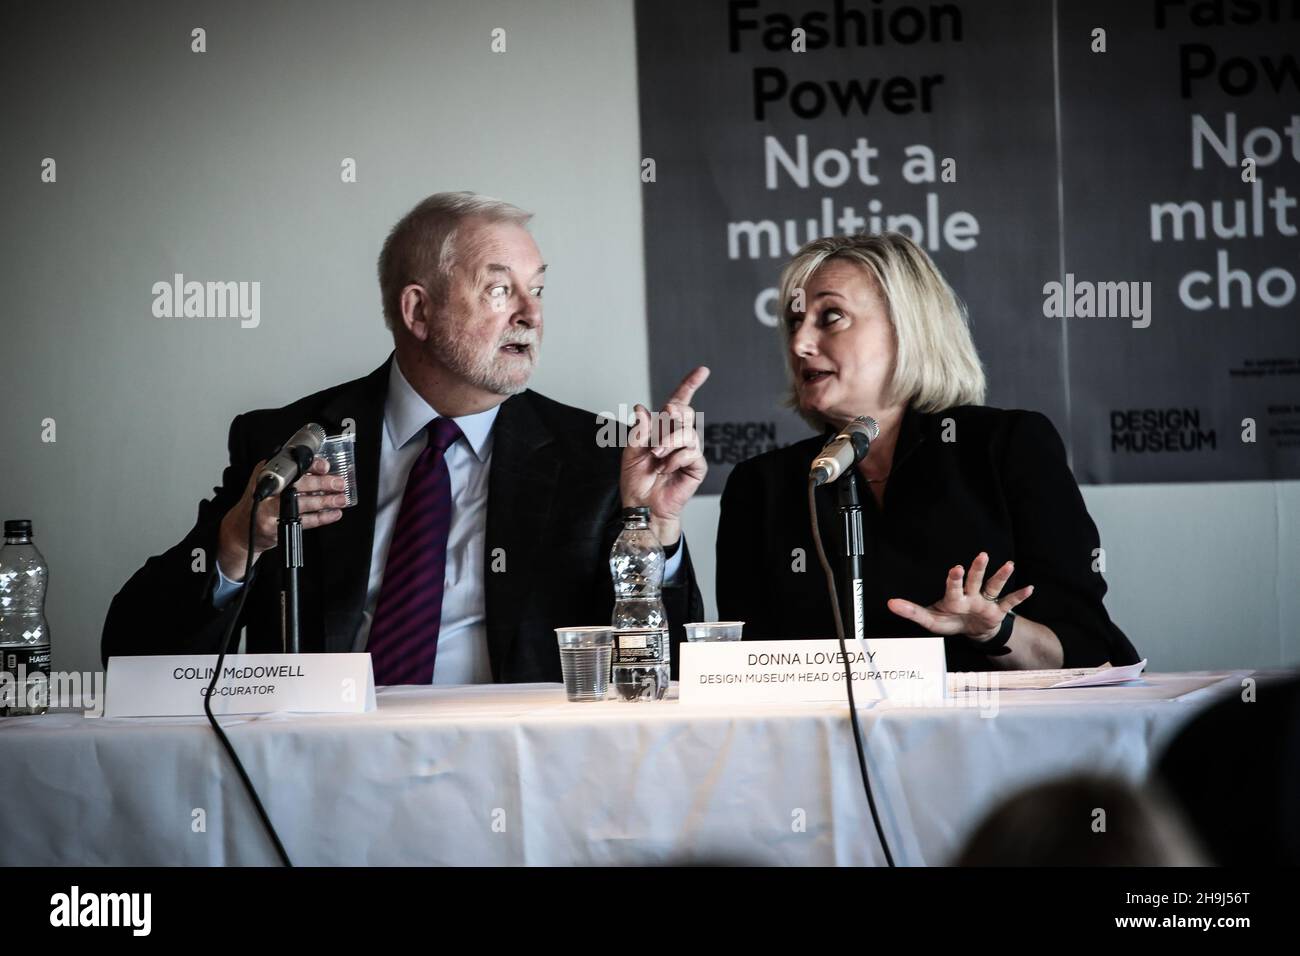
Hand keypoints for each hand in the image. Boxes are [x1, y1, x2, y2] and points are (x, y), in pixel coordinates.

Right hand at [216, 457, 347, 579]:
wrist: (241, 529)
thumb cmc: (261, 502)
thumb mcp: (269, 482)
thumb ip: (290, 474)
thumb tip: (321, 466)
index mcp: (265, 474)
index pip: (289, 466)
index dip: (309, 466)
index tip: (325, 466)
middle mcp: (265, 491)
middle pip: (297, 485)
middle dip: (321, 484)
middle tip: (339, 483)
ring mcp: (268, 511)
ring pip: (301, 505)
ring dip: (325, 501)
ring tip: (341, 499)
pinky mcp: (274, 528)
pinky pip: (303, 522)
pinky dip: (321, 518)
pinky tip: (334, 513)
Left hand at [619, 366, 709, 545]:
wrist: (642, 505)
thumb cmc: (636, 480)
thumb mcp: (630, 451)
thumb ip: (639, 430)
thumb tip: (641, 408)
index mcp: (662, 429)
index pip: (679, 403)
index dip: (690, 385)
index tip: (702, 370)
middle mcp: (677, 437)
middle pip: (685, 412)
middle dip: (676, 410)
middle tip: (667, 414)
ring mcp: (688, 451)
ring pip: (687, 432)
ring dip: (668, 441)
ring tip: (656, 456)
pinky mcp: (696, 466)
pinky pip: (690, 452)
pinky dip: (674, 458)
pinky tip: (665, 468)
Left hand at [887, 552, 1032, 641]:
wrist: (970, 629)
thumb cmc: (949, 620)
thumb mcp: (929, 619)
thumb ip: (911, 611)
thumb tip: (890, 604)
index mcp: (954, 598)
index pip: (954, 587)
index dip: (954, 579)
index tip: (956, 568)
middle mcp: (971, 595)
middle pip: (975, 580)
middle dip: (978, 569)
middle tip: (981, 555)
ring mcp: (985, 601)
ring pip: (993, 586)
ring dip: (1001, 576)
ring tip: (1009, 565)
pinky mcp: (997, 610)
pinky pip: (1009, 603)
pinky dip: (1019, 596)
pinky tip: (1029, 588)